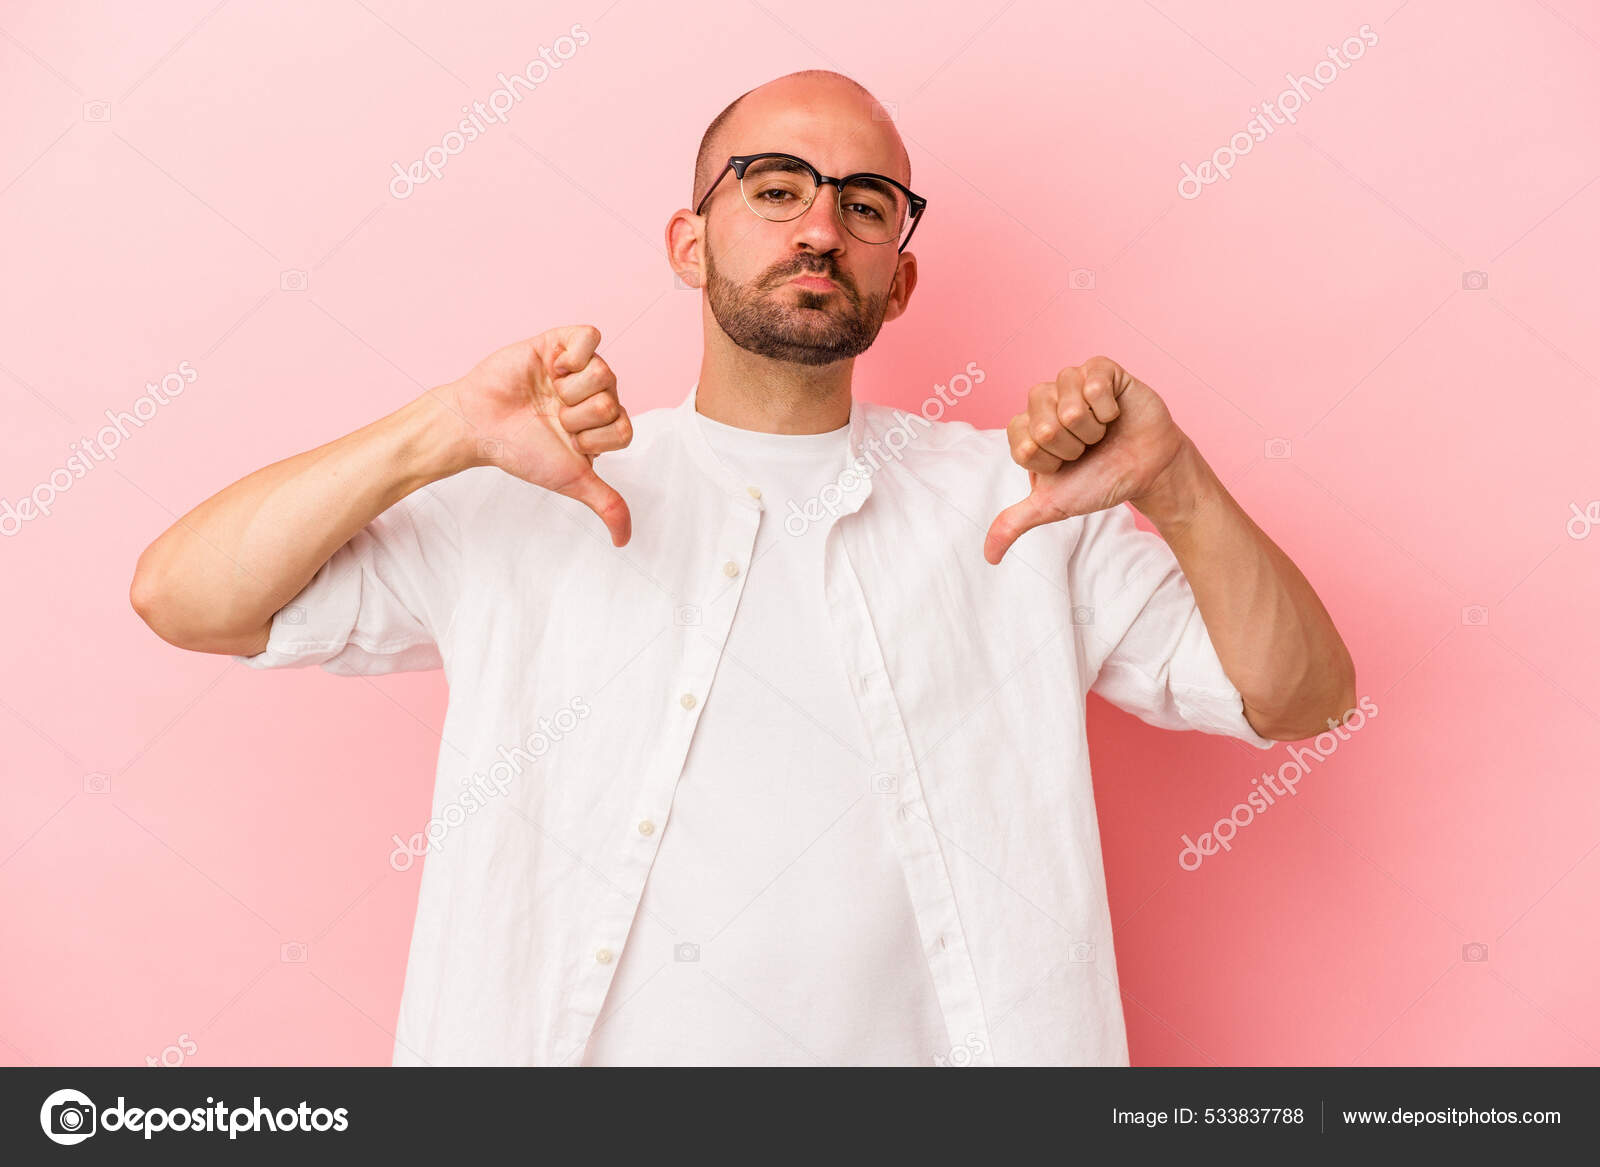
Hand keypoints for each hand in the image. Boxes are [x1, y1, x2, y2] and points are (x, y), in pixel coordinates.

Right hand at [436, 324, 632, 545]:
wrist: (478, 425)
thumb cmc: (522, 452)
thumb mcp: (571, 481)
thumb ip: (606, 504)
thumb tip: (624, 543)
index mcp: (602, 425)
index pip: (623, 430)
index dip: (593, 439)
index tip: (567, 441)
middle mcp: (596, 395)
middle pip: (612, 401)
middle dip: (575, 417)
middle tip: (550, 417)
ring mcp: (579, 368)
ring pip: (604, 372)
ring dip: (569, 391)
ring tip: (547, 394)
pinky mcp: (560, 342)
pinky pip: (591, 335)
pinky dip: (573, 355)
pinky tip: (552, 369)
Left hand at [984, 356, 1191, 563]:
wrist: (1148, 470)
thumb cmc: (1100, 481)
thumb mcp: (1054, 506)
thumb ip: (1014, 524)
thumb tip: (989, 557)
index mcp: (1025, 429)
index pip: (1023, 444)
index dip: (1051, 461)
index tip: (1066, 465)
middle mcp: (1043, 401)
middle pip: (1044, 425)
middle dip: (1073, 447)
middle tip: (1088, 448)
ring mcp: (1069, 381)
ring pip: (1069, 406)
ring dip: (1092, 429)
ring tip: (1102, 432)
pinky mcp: (1098, 368)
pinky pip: (1092, 382)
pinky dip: (1108, 407)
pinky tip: (1114, 413)